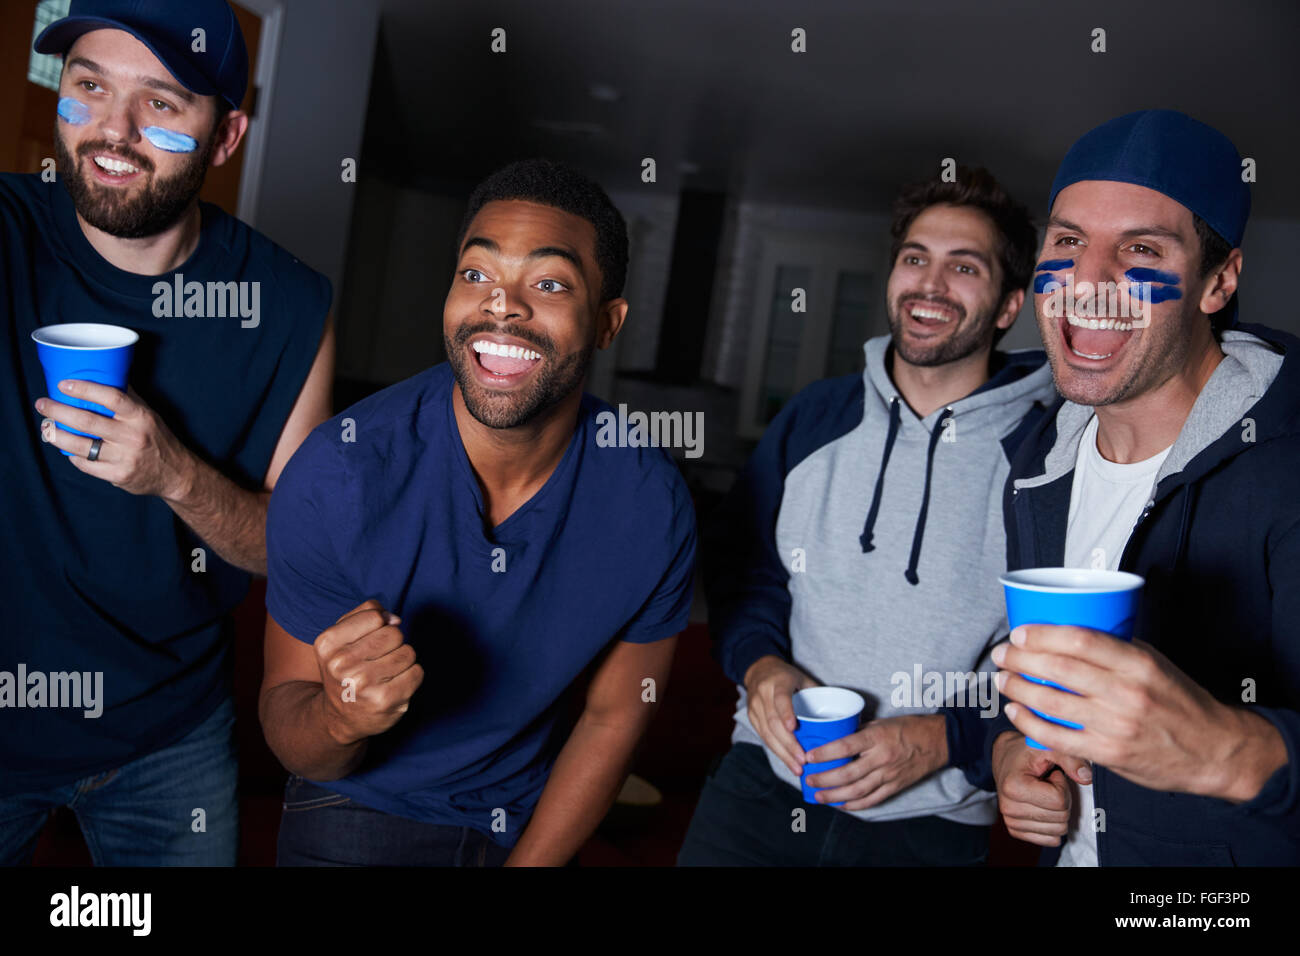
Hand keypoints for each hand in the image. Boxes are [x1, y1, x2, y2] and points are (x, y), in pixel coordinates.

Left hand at [37, 380, 193, 498]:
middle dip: (58, 411)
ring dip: (56, 435)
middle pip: (87, 421)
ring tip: (46, 427)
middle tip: (43, 404)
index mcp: (140, 417)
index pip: (111, 397)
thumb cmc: (158, 439)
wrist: (176, 474)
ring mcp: (124, 458)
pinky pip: (85, 464)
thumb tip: (107, 373)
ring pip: (80, 445)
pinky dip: (72, 455)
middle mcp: (132, 436)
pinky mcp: (117, 476)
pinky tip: (67, 448)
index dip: (85, 389)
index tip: (63, 384)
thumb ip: (127, 398)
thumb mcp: (149, 415)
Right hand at [314, 599, 423, 745]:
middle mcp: (341, 664)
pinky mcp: (385, 700)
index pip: (375, 616)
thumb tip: (394, 619)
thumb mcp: (341, 636)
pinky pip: (417, 672)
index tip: (368, 640)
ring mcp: (363, 684)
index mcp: (328, 644)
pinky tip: (393, 685)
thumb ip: (365, 613)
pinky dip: (411, 676)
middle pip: (394, 633)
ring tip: (384, 673)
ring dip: (402, 660)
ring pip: (408, 652)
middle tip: (377, 659)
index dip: (379, 625)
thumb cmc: (346, 668)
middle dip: (392, 643)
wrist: (340, 717)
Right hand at [744, 655, 817, 774]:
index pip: (780, 699)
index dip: (786, 714)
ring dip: (783, 753)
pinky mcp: (752, 718)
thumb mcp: (803, 678)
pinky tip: (788, 761)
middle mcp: (763, 694)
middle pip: (773, 722)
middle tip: (803, 760)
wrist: (759, 670)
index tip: (794, 729)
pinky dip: (777, 751)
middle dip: (788, 744)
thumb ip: (818, 694)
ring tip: (797, 768)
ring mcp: (755, 707)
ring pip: (767, 734)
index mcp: (778, 682)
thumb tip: (840, 716)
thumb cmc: (786, 676)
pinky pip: (764, 737)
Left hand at [803, 714, 947, 809]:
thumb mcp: (881, 723)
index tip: (809, 757)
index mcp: (876, 738)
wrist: (938, 741)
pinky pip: (872, 799)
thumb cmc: (908, 728)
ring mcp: (889, 775)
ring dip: (835, 796)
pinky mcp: (895, 786)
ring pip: (857, 790)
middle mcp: (881, 758)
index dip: (825, 754)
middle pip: (847, 773)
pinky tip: (841, 805)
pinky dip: (855, 805)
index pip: (845, 747)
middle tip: (808, 780)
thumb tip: (836, 737)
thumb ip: (859, 731)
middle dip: (824, 779)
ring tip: (819, 796)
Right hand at [991, 729, 1091, 845]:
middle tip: (1049, 785)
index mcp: (1014, 786)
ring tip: (1044, 794)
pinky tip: (1043, 808)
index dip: (1063, 787)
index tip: (1052, 776)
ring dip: (1058, 812)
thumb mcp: (1048, 749)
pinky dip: (1053, 825)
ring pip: (1058, 830)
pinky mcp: (1016, 831)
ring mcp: (1011, 821)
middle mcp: (1008, 807)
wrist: (1007, 760)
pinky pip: (1050, 840)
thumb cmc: (1027, 754)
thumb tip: (1087, 778)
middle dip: (1062, 800)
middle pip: (1060, 817)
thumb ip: (1070, 759)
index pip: (1059, 801)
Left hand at [992, 624, 1282, 800]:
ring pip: (1052, 702)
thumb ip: (1116, 650)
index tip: (1020, 632)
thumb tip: (1071, 635)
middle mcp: (1125, 692)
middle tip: (1002, 653)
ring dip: (1018, 688)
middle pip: (1059, 668)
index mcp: (1138, 663)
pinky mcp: (1108, 752)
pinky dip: (1030, 723)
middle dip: (1020, 658)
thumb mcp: (1156, 663)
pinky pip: (1058, 736)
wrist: (1214, 750)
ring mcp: (1115, 724)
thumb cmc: (1182, 702)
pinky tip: (1015, 711)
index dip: (1043, 635)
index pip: (1080, 640)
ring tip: (1002, 679)